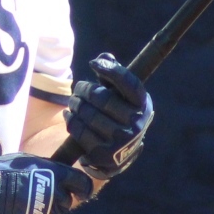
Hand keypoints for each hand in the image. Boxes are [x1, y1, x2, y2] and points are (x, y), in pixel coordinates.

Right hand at [0, 153, 93, 213]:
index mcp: (55, 174)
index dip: (81, 189)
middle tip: (36, 201)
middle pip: (67, 203)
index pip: (83, 184)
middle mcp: (55, 193)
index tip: (79, 193)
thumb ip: (46, 168)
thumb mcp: (26, 161)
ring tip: (26, 213)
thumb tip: (59, 170)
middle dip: (56, 203)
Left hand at [66, 53, 153, 181]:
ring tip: (73, 102)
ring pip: (88, 113)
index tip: (93, 63)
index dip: (111, 70)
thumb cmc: (117, 114)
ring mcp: (121, 141)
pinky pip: (79, 130)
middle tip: (78, 89)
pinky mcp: (104, 155)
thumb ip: (112, 75)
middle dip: (84, 89)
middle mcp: (136, 124)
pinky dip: (71, 120)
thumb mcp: (120, 95)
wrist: (118, 153)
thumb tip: (104, 58)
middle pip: (101, 97)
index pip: (129, 83)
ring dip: (75, 104)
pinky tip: (70, 115)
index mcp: (143, 105)